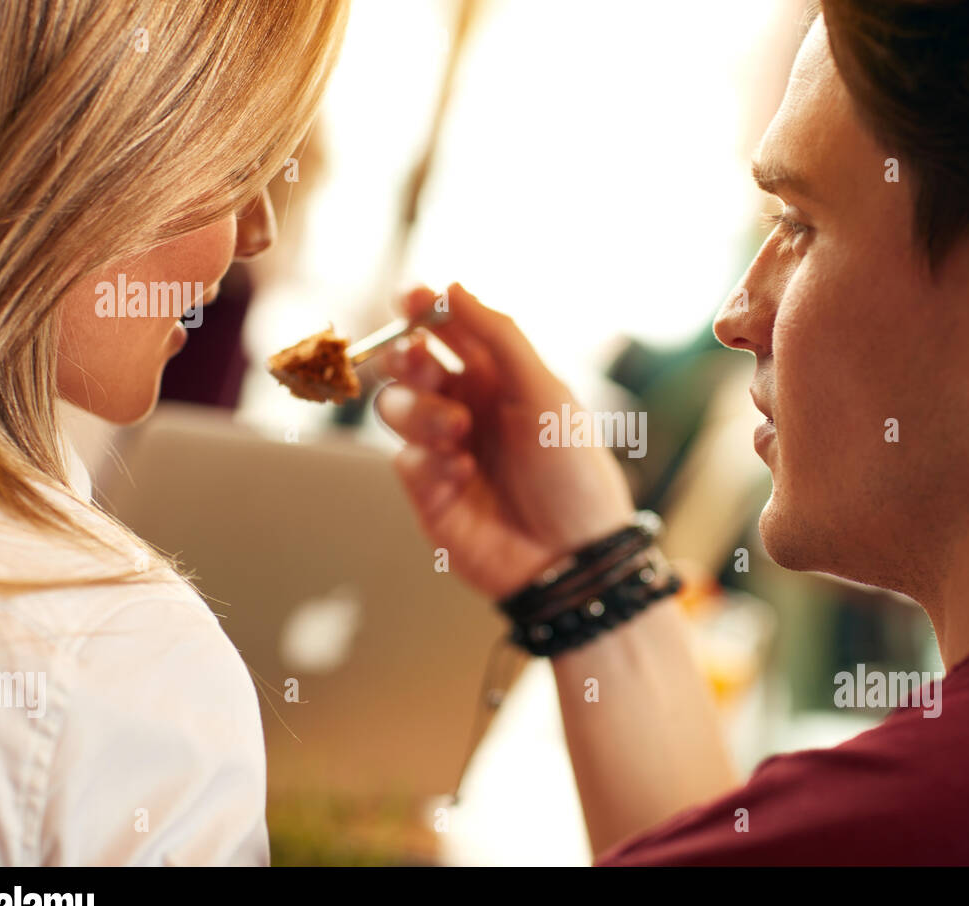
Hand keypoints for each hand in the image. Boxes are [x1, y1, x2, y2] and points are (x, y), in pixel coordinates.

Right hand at [372, 283, 636, 599]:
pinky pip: (404, 460)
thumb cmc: (573, 472)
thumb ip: (499, 336)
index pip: (449, 331)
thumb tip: (454, 286)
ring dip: (421, 412)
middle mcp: (466, 408)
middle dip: (407, 358)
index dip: (425, 309)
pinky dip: (428, 461)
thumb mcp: (545, 393)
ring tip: (459, 432)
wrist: (572, 556)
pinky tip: (463, 474)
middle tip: (421, 363)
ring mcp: (444, 451)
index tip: (412, 297)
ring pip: (396, 408)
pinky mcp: (429, 494)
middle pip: (409, 365)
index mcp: (498, 379)